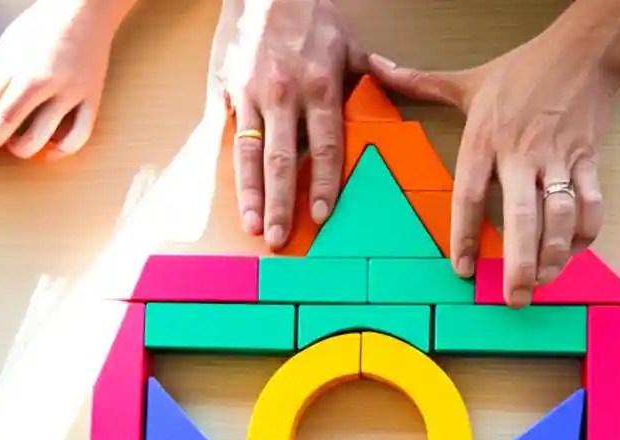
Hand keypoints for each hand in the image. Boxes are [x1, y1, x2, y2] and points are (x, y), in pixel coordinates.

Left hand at [0, 0, 131, 164]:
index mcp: (14, 65)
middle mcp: (40, 81)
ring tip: (17, 146)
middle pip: (3, 124)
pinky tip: (50, 150)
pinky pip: (77, 137)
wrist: (84, 10)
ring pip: (39, 139)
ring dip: (21, 150)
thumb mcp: (9, 46)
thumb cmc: (43, 26)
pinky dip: (61, 151)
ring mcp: (68, 92)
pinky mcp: (90, 99)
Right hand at [221, 0, 367, 246]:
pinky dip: (227, 166)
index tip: (322, 214)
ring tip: (252, 225)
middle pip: (282, 161)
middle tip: (280, 237)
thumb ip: (368, 78)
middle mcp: (284, 95)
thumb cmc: (310, 16)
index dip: (323, 183)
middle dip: (280, 203)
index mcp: (319, 88)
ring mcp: (251, 95)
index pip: (324, 147)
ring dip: (251, 194)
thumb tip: (393, 93)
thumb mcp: (349, 45)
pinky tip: (228, 193)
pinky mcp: (227, 91)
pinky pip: (227, 134)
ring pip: (249, 154)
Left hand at [369, 8, 619, 306]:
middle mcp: (522, 154)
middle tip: (513, 298)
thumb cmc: (523, 70)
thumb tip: (377, 66)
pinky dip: (584, 234)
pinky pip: (591, 205)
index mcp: (485, 139)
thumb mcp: (467, 81)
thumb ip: (419, 82)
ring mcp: (559, 159)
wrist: (583, 51)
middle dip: (519, 263)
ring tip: (542, 282)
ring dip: (554, 256)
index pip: (470, 196)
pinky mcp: (589, 160)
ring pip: (560, 217)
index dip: (466, 236)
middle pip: (521, 217)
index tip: (463, 270)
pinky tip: (571, 253)